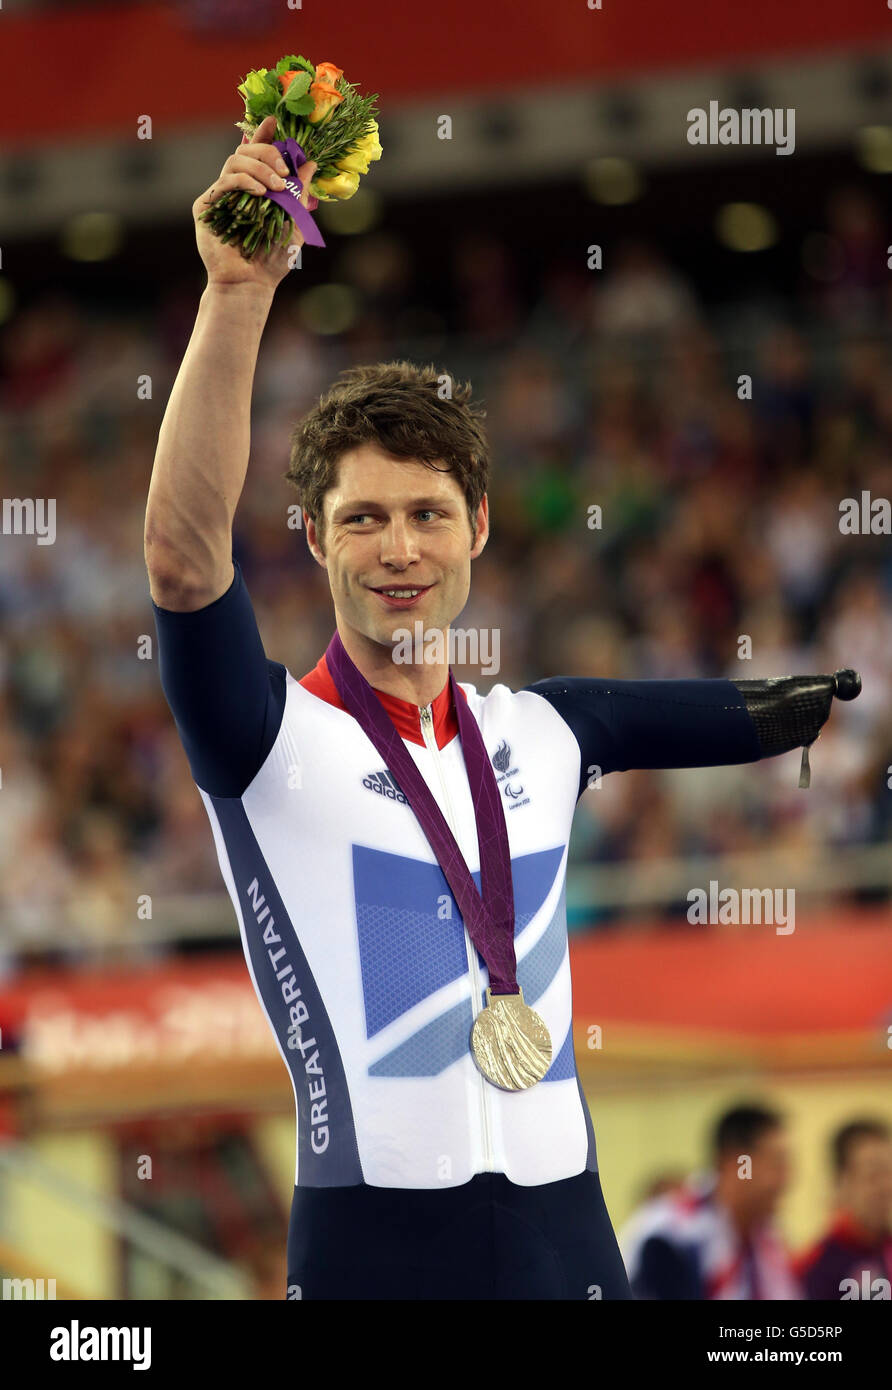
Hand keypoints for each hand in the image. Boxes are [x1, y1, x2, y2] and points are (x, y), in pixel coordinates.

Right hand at [193, 115, 318, 288]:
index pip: (257, 154)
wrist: (251, 284)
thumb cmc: (273, 259)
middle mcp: (235, 188)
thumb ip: (300, 193)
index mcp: (255, 188)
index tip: (275, 121)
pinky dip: (244, 182)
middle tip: (284, 171)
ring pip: (234, 161)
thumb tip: (311, 163)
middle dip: (267, 153)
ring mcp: (218, 196)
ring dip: (259, 168)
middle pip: (245, 151)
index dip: (264, 135)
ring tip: (276, 187)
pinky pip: (224, 182)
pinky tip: (260, 192)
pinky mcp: (204, 207)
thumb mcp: (295, 222)